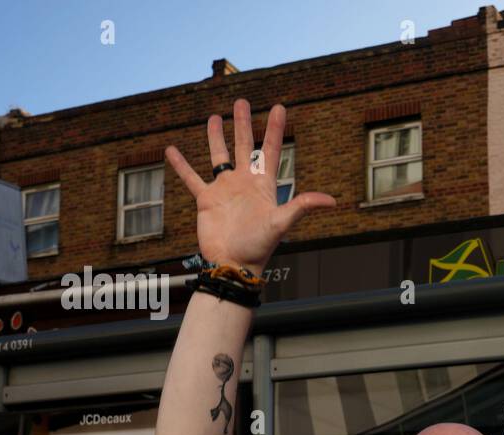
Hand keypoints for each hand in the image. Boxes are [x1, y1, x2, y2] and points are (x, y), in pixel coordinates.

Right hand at [165, 100, 335, 275]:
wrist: (234, 264)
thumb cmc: (259, 247)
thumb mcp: (281, 223)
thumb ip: (302, 207)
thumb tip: (332, 201)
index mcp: (264, 185)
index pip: (271, 149)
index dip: (275, 129)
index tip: (279, 107)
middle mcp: (244, 183)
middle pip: (245, 146)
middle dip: (243, 123)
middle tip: (240, 101)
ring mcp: (225, 190)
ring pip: (219, 156)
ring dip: (216, 137)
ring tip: (214, 116)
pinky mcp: (206, 200)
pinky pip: (192, 178)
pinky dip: (181, 165)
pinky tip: (171, 149)